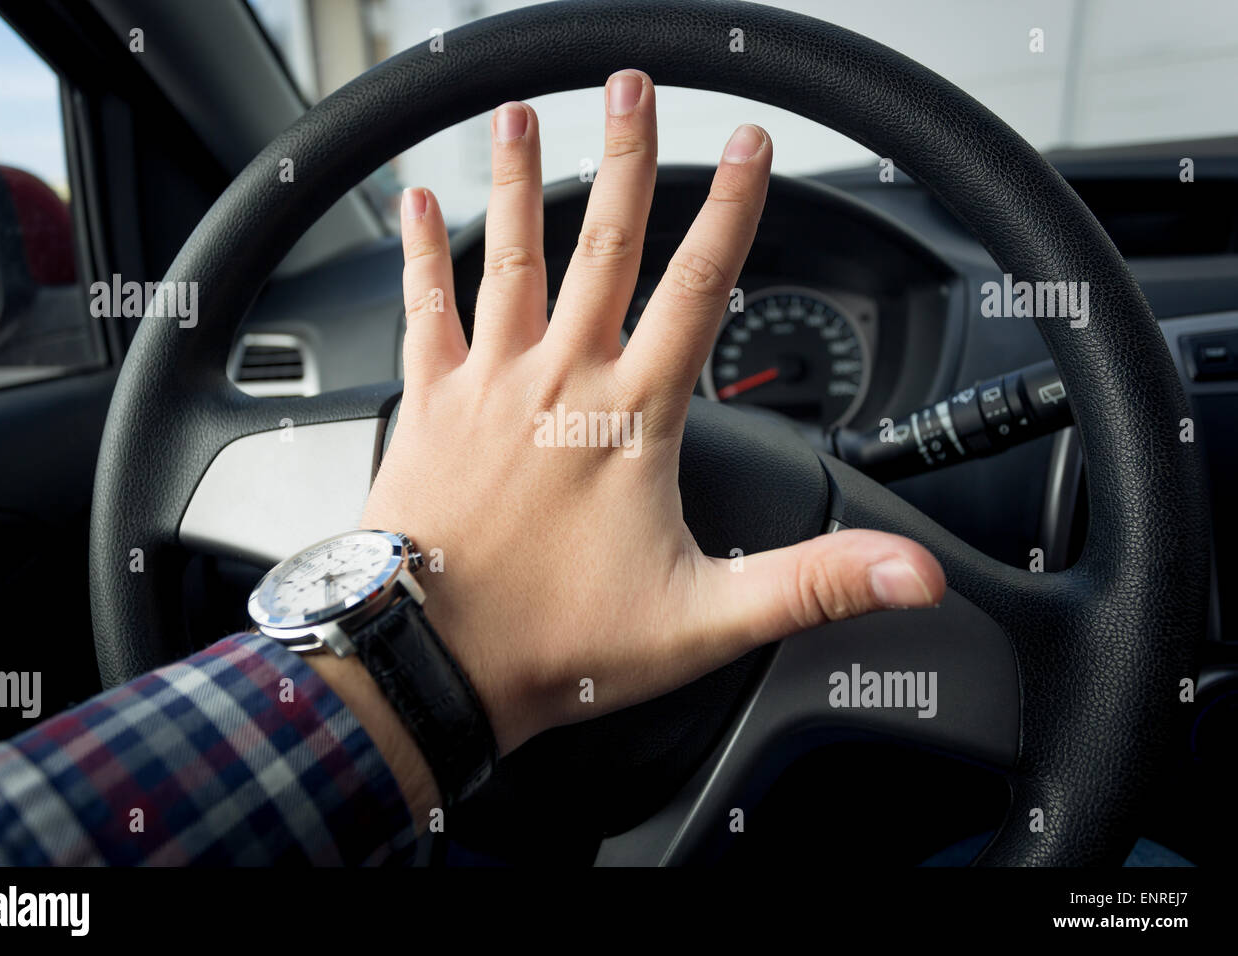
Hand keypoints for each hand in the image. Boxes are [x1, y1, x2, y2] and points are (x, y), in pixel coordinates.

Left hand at [361, 70, 944, 764]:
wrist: (431, 663)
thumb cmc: (556, 640)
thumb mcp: (705, 619)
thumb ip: (814, 584)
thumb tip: (912, 575)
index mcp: (631, 418)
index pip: (699, 287)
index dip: (734, 209)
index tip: (751, 143)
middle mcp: (558, 381)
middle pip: (606, 243)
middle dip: (628, 156)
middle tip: (635, 86)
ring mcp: (488, 384)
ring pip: (513, 255)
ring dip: (522, 178)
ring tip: (524, 110)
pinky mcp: (428, 404)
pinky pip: (425, 308)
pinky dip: (422, 252)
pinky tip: (417, 201)